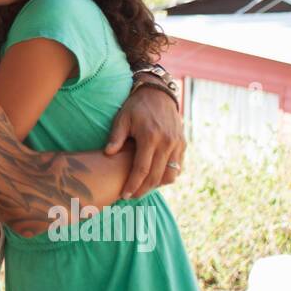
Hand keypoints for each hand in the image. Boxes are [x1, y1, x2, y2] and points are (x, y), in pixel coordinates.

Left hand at [104, 83, 185, 199]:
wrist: (158, 93)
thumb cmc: (136, 107)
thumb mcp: (122, 118)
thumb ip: (116, 137)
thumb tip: (107, 153)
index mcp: (150, 137)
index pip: (142, 169)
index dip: (133, 185)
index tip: (124, 195)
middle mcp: (167, 142)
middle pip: (156, 176)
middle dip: (143, 190)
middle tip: (131, 196)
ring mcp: (177, 144)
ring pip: (171, 175)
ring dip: (157, 185)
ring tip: (143, 188)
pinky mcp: (183, 144)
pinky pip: (178, 167)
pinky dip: (168, 175)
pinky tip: (155, 177)